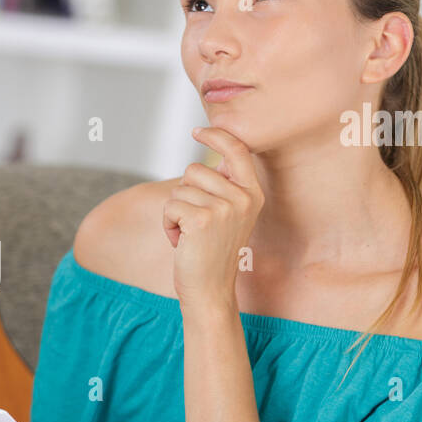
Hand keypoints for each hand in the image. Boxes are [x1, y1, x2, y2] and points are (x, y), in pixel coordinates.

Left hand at [162, 126, 264, 307]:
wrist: (210, 290)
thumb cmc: (212, 252)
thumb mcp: (228, 215)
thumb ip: (224, 187)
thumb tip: (212, 158)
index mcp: (253, 194)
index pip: (237, 150)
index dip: (216, 136)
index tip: (198, 131)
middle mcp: (243, 198)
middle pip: (194, 169)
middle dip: (185, 194)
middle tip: (195, 224)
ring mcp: (224, 208)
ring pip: (179, 188)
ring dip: (175, 211)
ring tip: (190, 234)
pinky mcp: (202, 220)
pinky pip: (170, 205)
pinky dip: (168, 224)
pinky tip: (181, 241)